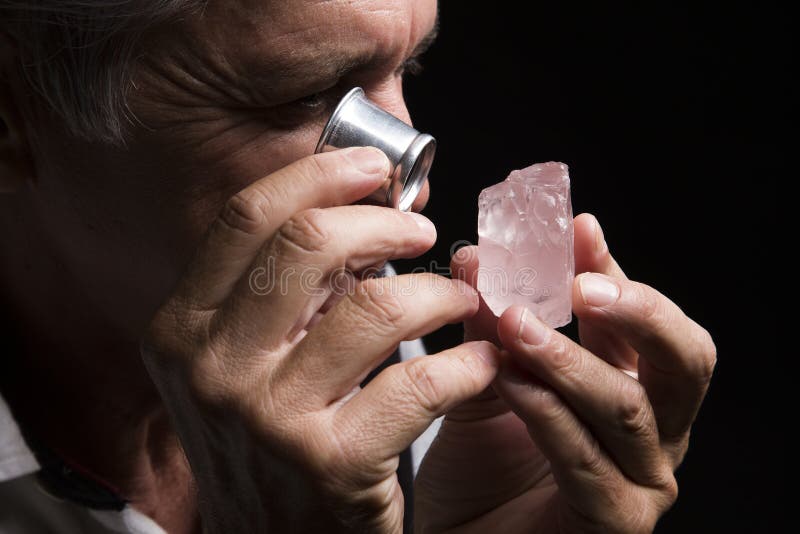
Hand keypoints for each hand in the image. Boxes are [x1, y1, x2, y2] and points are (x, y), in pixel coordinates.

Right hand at [140, 147, 500, 532]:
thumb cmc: (269, 439)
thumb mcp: (243, 358)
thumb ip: (280, 288)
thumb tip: (356, 209)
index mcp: (182, 327)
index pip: (248, 216)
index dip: (319, 174)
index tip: (373, 168)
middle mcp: (212, 367)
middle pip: (309, 242)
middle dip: (385, 223)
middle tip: (422, 232)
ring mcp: (267, 416)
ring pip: (378, 307)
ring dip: (438, 292)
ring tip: (457, 300)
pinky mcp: (330, 463)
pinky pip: (422, 383)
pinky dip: (468, 364)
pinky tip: (479, 364)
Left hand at [415, 213, 716, 532]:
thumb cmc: (480, 465)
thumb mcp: (486, 378)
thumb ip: (491, 324)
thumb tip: (481, 257)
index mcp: (629, 382)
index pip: (641, 317)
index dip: (612, 269)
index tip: (575, 228)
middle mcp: (651, 427)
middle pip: (684, 359)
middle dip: (636, 310)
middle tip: (579, 282)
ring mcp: (641, 477)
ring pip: (629, 407)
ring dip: (570, 360)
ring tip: (518, 325)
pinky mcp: (616, 520)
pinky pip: (588, 461)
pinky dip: (548, 414)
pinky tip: (512, 382)